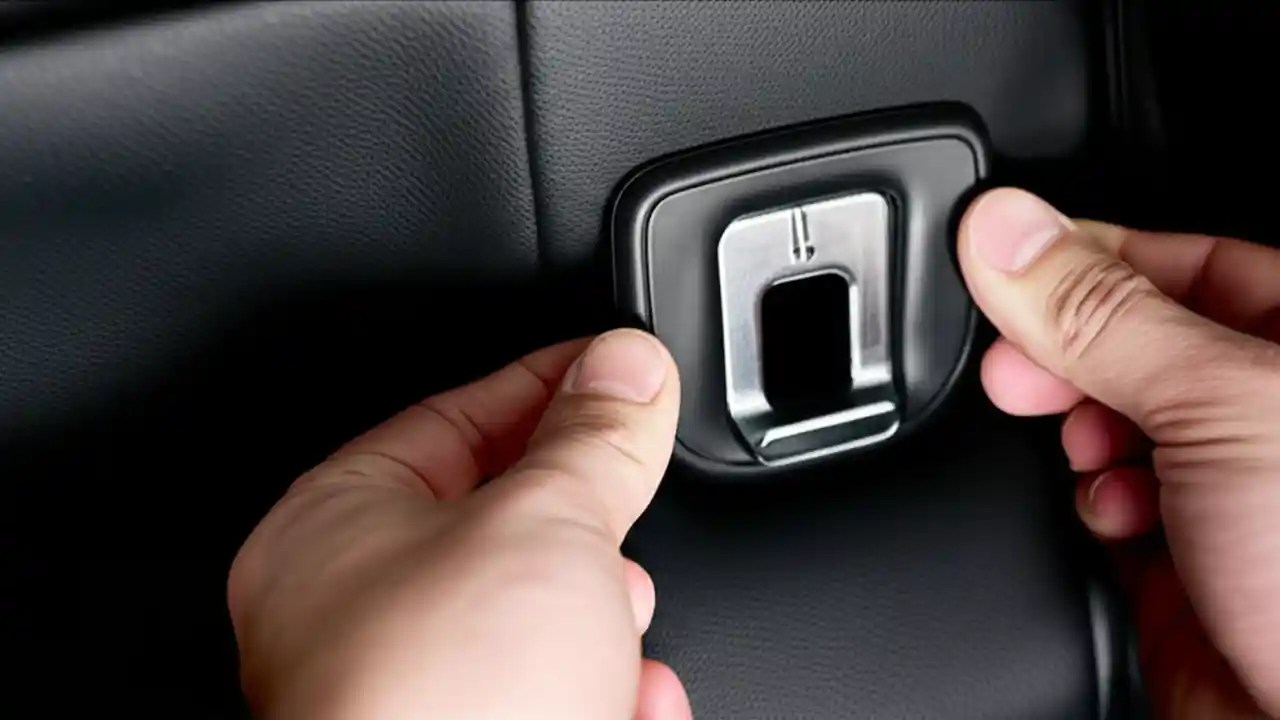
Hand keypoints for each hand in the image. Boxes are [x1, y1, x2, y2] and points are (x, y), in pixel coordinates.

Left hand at [228, 330, 691, 719]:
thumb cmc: (440, 701)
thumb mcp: (543, 525)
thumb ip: (592, 438)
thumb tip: (627, 370)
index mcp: (336, 528)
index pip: (455, 415)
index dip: (549, 381)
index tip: (621, 368)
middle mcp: (359, 613)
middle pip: (498, 518)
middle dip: (582, 514)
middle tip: (628, 489)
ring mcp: (413, 691)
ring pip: (532, 616)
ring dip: (599, 615)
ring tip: (620, 618)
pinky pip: (550, 693)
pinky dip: (603, 690)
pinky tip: (632, 697)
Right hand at [959, 188, 1279, 718]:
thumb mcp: (1222, 406)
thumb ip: (1102, 314)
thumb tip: (1007, 232)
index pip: (1191, 261)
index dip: (1095, 257)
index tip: (1008, 259)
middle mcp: (1269, 416)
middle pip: (1141, 343)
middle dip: (1072, 354)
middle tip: (1018, 364)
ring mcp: (1229, 490)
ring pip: (1115, 423)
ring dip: (1083, 433)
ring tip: (1086, 451)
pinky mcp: (1183, 558)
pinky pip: (1107, 501)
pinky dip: (1093, 503)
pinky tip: (1111, 515)